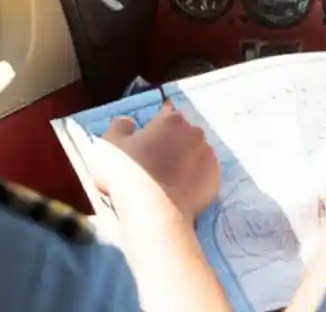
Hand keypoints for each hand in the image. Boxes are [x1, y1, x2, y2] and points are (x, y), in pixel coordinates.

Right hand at [95, 100, 220, 222]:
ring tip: (170, 180)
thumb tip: (129, 122)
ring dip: (186, 161)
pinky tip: (181, 191)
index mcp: (172, 119)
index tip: (149, 141)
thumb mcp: (109, 144)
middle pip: (184, 134)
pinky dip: (196, 180)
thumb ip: (120, 126)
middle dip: (173, 144)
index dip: (156, 128)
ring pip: (196, 154)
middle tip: (157, 164)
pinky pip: (205, 175)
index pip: (167, 114)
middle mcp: (195, 133)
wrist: (153, 211)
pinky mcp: (215, 179)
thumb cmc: (127, 174)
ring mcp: (208, 156)